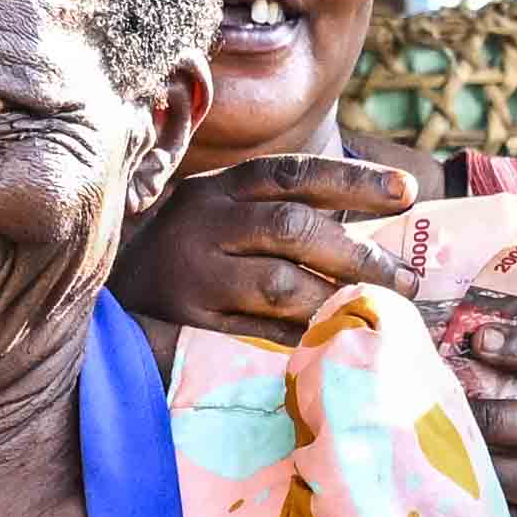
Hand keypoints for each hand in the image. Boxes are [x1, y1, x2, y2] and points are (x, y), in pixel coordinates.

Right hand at [121, 141, 422, 345]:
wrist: (110, 288)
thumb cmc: (193, 246)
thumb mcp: (226, 210)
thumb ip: (286, 210)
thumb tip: (376, 228)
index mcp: (224, 187)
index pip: (293, 174)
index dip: (353, 180)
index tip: (407, 193)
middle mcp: (208, 223)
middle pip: (291, 228)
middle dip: (357, 255)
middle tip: (406, 280)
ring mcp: (197, 275)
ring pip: (277, 284)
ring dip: (334, 299)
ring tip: (376, 312)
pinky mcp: (190, 323)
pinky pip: (257, 334)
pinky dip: (301, 338)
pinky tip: (334, 342)